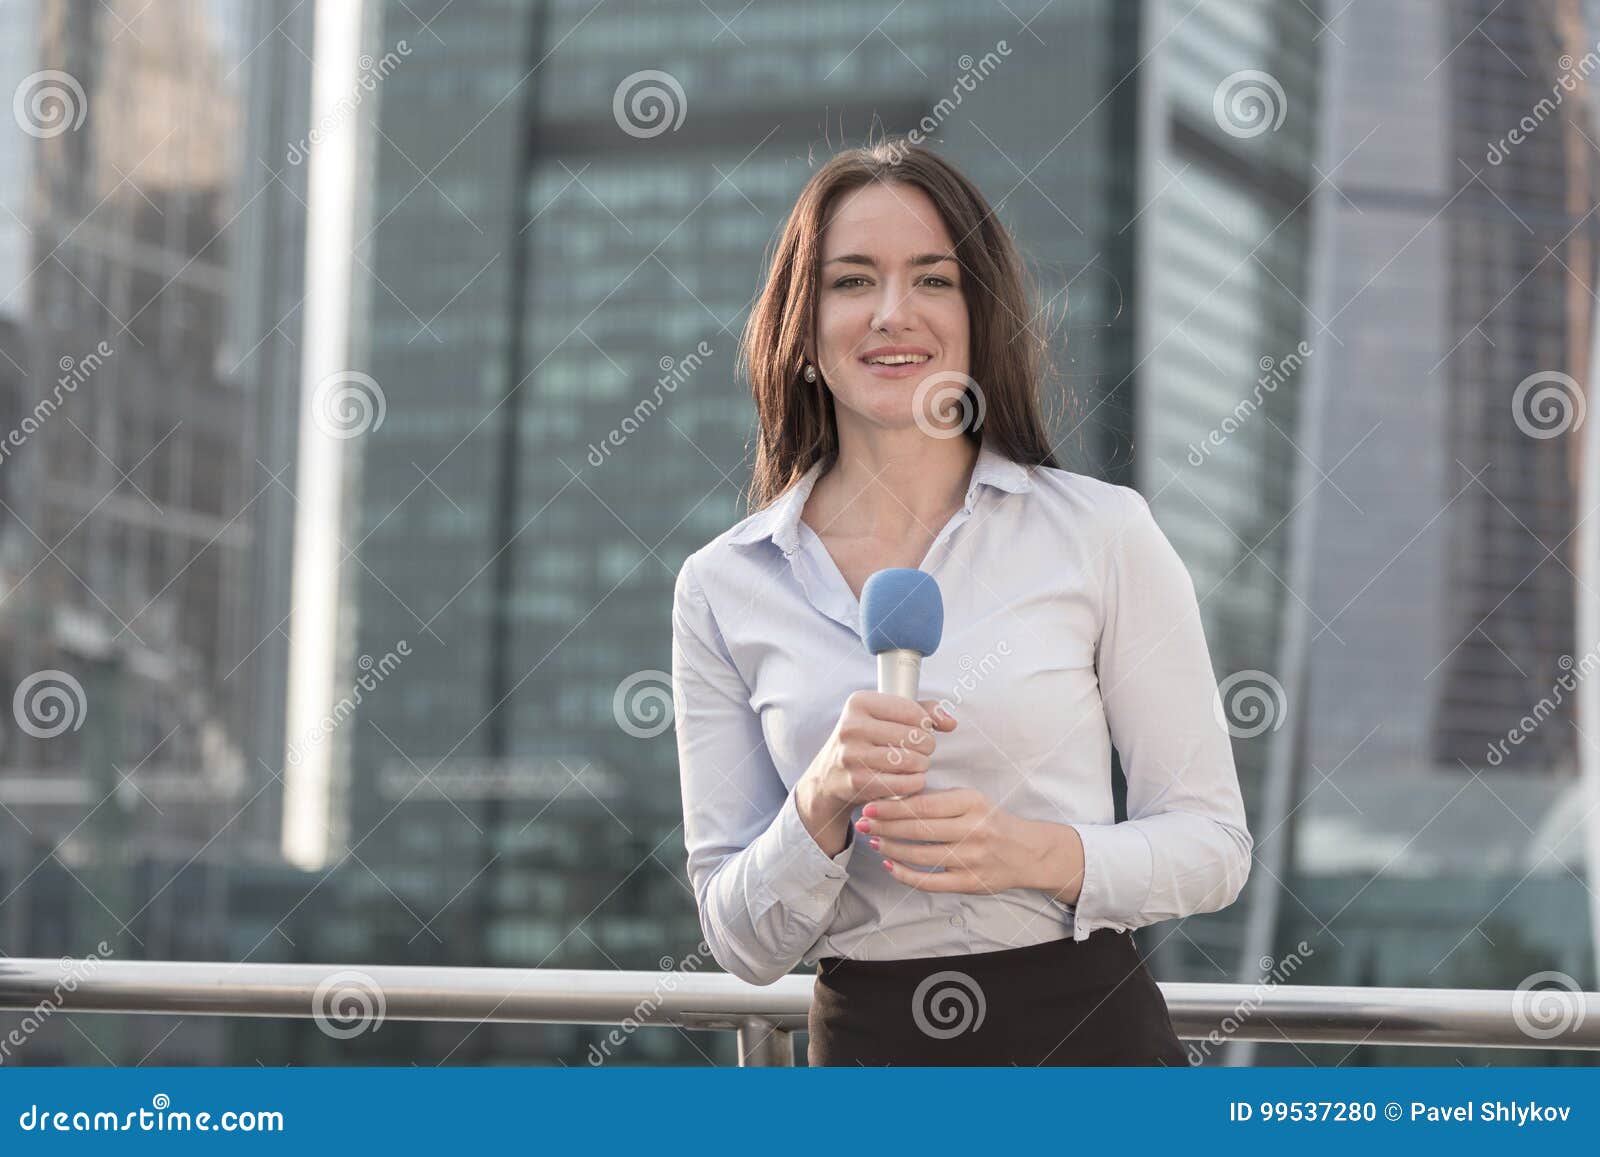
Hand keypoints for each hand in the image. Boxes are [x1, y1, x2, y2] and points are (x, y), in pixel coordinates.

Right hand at [794, 692, 955, 855]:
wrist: (830, 776)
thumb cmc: (867, 740)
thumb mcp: (886, 716)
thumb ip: (923, 710)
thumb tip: (950, 723)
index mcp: (859, 702)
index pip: (911, 710)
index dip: (925, 723)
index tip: (921, 730)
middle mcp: (852, 726)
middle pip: (913, 736)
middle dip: (926, 746)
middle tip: (922, 750)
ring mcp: (852, 755)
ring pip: (909, 760)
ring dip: (922, 765)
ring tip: (918, 764)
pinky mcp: (857, 781)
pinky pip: (903, 782)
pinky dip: (915, 782)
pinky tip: (912, 779)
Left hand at [856, 787, 1083, 899]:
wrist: (1026, 852)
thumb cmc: (989, 821)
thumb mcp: (970, 801)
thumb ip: (938, 801)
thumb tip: (892, 800)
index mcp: (971, 803)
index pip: (923, 805)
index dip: (892, 807)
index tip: (870, 805)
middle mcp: (973, 830)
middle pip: (918, 830)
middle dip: (884, 826)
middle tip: (862, 823)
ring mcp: (972, 859)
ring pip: (921, 855)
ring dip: (891, 848)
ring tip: (874, 841)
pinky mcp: (970, 883)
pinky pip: (930, 882)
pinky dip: (906, 874)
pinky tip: (890, 864)